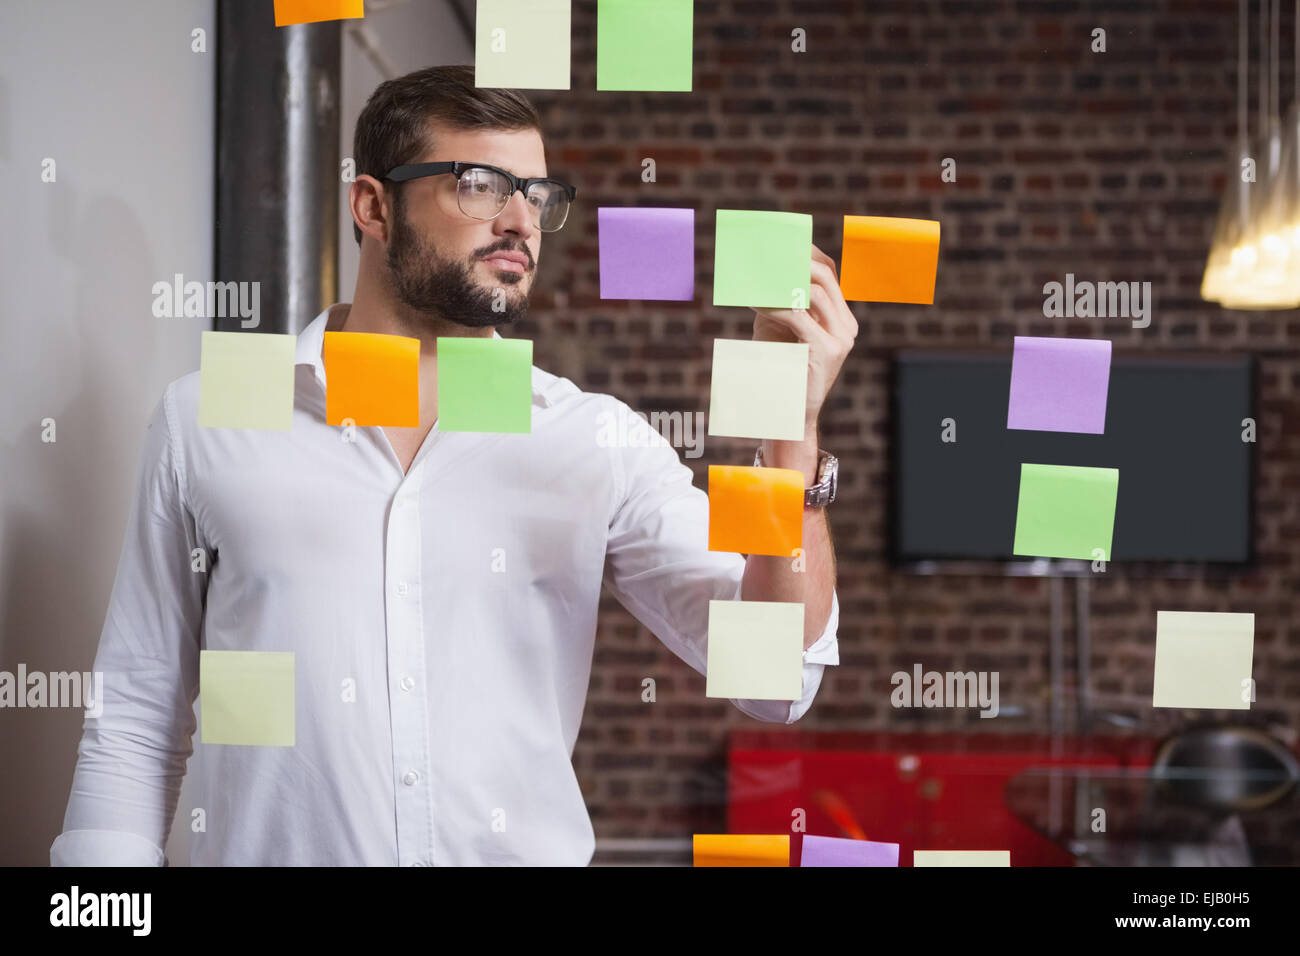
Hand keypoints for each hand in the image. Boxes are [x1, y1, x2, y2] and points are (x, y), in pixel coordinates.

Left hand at [750, 245, 858, 429]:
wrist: (787, 414)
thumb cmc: (779, 369)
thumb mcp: (780, 324)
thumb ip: (780, 297)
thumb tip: (762, 266)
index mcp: (841, 317)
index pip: (830, 272)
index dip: (806, 253)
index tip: (778, 240)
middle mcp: (847, 326)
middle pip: (825, 276)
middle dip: (794, 260)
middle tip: (764, 253)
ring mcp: (842, 339)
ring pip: (815, 293)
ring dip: (781, 281)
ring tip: (755, 276)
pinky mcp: (827, 351)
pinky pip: (798, 316)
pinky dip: (774, 305)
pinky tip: (753, 302)